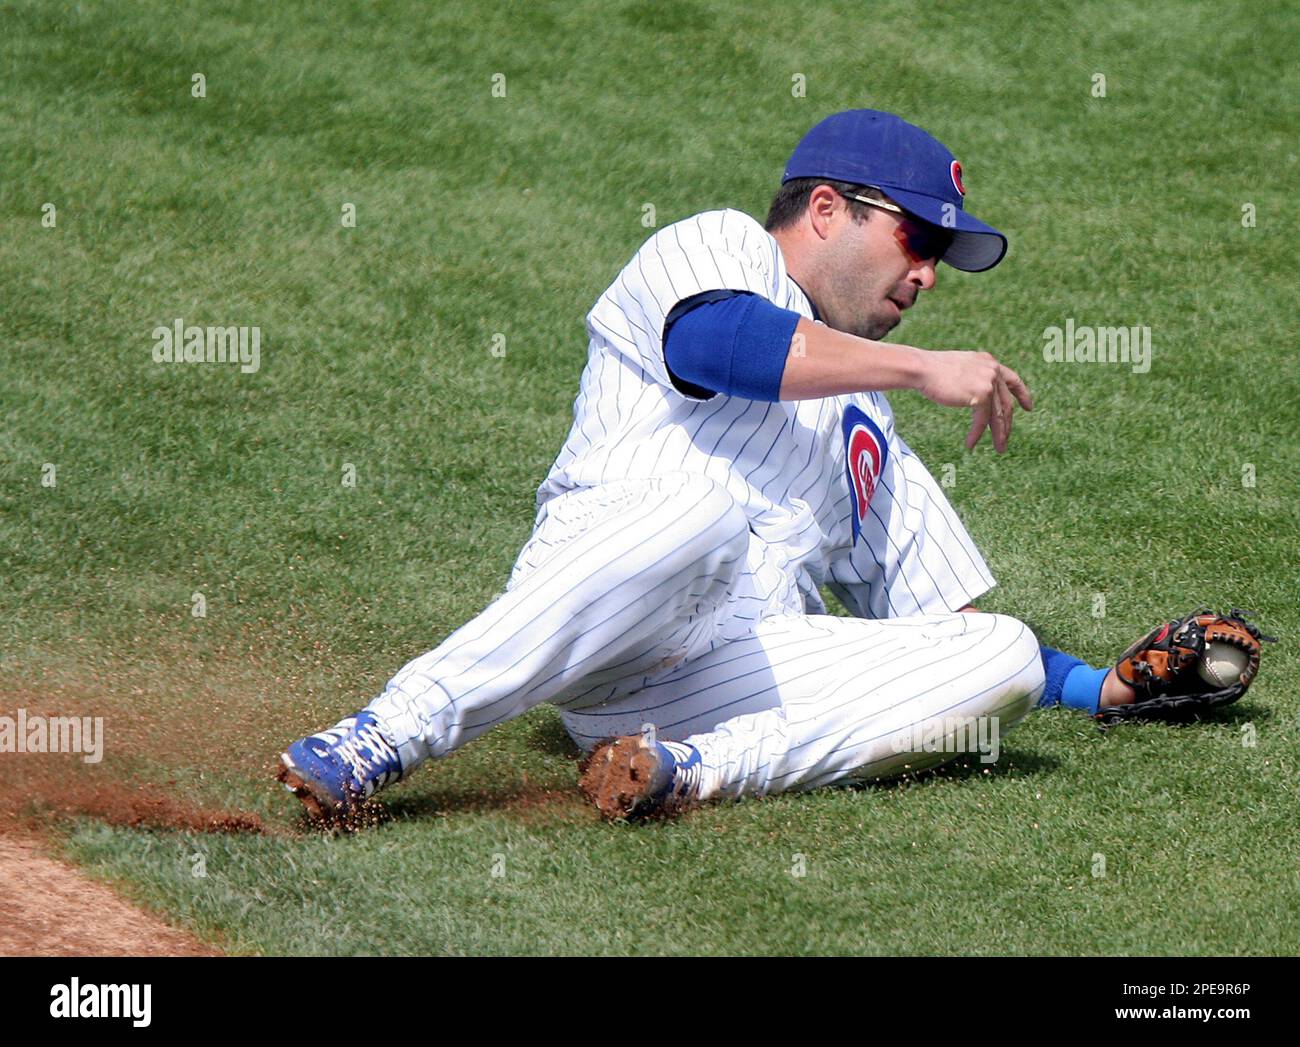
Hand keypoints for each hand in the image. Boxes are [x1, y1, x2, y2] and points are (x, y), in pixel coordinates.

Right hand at [912, 349, 1032, 452]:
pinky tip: (971, 444)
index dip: (1022, 395)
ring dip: (999, 435)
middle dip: (1006, 425)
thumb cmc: (932, 370)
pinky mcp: (981, 395)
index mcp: (989, 362)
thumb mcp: (960, 368)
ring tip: (999, 449)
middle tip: (1005, 440)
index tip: (1028, 407)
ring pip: (998, 415)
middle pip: (1006, 403)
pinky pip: (982, 421)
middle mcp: (993, 370)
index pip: (1012, 379)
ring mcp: (988, 382)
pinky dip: (977, 434)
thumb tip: (976, 393)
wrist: (922, 369)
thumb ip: (973, 377)